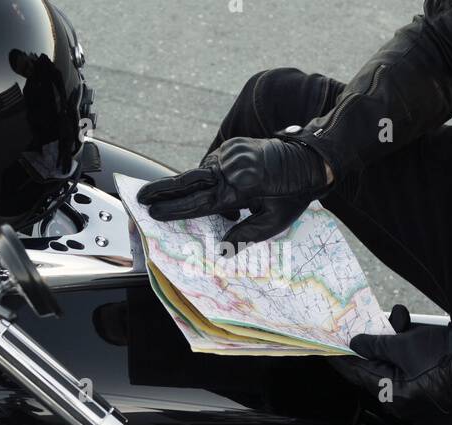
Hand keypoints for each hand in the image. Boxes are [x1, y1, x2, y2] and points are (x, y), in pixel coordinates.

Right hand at [137, 137, 330, 246]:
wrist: (310, 159)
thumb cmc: (293, 195)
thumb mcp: (273, 222)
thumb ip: (244, 235)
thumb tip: (219, 251)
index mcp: (241, 187)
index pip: (200, 202)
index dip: (175, 209)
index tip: (153, 212)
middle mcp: (232, 167)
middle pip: (189, 180)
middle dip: (163, 189)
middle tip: (141, 196)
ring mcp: (232, 153)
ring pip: (203, 174)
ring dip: (202, 190)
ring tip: (228, 206)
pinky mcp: (234, 145)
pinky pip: (215, 165)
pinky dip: (215, 180)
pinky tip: (237, 194)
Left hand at [332, 306, 451, 414]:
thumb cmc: (445, 354)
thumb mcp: (405, 343)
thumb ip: (376, 344)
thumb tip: (355, 344)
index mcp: (392, 393)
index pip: (358, 373)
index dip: (342, 357)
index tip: (329, 345)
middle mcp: (401, 400)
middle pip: (373, 369)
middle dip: (370, 344)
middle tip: (358, 326)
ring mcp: (415, 395)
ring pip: (391, 364)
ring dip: (391, 341)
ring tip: (397, 318)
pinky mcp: (426, 386)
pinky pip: (406, 367)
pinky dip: (405, 348)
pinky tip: (407, 326)